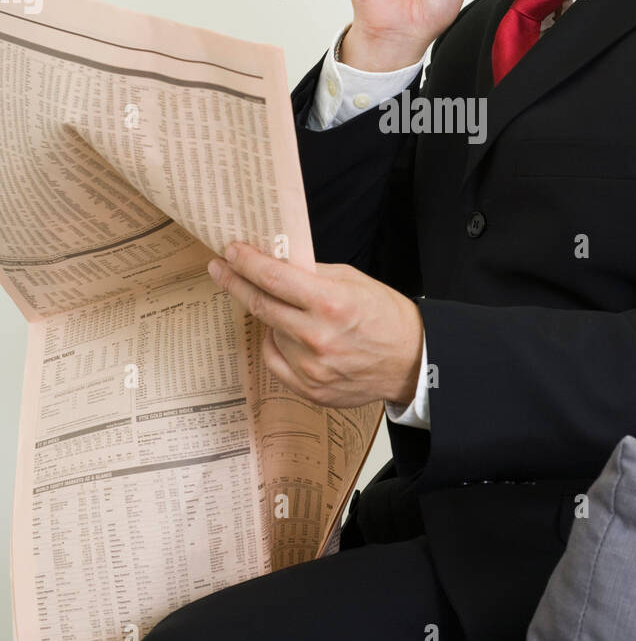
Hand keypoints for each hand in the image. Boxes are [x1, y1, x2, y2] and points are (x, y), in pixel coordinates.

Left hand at [206, 242, 423, 408]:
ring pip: (270, 332)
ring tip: (292, 310)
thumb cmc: (385, 316)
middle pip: (260, 305)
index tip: (230, 252)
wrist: (411, 360)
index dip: (246, 262)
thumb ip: (311, 273)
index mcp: (330, 303)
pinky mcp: (309, 389)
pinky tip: (288, 334)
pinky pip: (275, 359)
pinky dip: (276, 343)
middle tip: (220, 269)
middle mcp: (317, 337)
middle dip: (235, 282)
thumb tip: (275, 261)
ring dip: (270, 315)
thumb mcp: (353, 280)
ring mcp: (311, 367)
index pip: (273, 278)